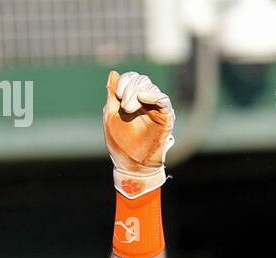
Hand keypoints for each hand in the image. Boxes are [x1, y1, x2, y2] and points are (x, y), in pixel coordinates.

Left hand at [103, 70, 174, 197]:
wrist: (130, 164)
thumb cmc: (120, 144)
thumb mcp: (110, 118)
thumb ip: (112, 97)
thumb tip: (113, 74)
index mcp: (131, 100)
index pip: (131, 78)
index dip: (124, 82)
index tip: (116, 95)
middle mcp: (145, 101)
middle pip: (141, 80)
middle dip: (129, 88)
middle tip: (124, 106)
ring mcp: (155, 108)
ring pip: (150, 87)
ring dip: (136, 94)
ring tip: (129, 109)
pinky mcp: (165, 116)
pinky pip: (162, 99)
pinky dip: (153, 95)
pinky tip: (143, 97)